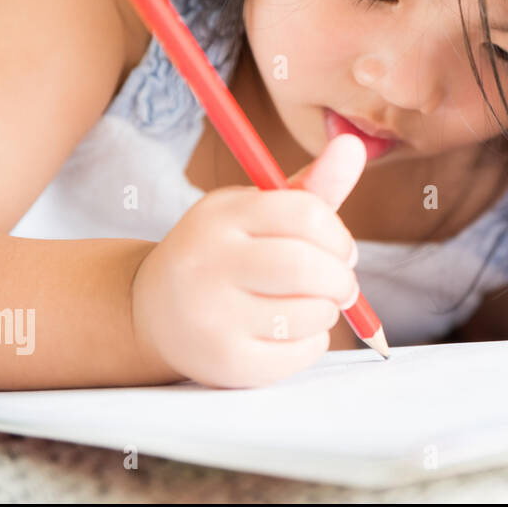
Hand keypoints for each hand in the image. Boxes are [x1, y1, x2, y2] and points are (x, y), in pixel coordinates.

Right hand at [131, 134, 366, 387]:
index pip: (304, 213)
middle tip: (342, 284)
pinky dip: (313, 342)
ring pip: (309, 313)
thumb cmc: (225, 253)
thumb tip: (355, 144)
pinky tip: (293, 333)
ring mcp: (211, 316)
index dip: (338, 234)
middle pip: (307, 267)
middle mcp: (208, 262)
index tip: (342, 249)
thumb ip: (310, 188)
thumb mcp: (257, 213)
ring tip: (312, 305)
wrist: (152, 312)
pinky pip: (299, 354)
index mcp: (221, 215)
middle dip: (341, 278)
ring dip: (328, 310)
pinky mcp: (222, 362)